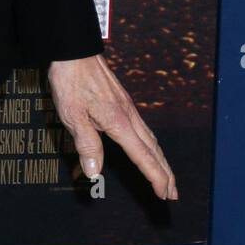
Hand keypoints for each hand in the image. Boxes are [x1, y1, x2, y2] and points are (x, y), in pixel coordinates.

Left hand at [47, 54, 177, 200]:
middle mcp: (129, 115)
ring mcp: (127, 107)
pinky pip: (142, 128)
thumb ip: (86, 144)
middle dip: (165, 173)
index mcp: (119, 122)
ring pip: (150, 138)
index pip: (143, 156)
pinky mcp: (122, 101)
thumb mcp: (72, 115)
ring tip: (166, 177)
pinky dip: (150, 145)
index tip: (165, 194)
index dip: (155, 177)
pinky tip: (146, 148)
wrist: (74, 50)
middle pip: (154, 149)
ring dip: (160, 160)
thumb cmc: (70, 80)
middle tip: (173, 194)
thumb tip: (95, 172)